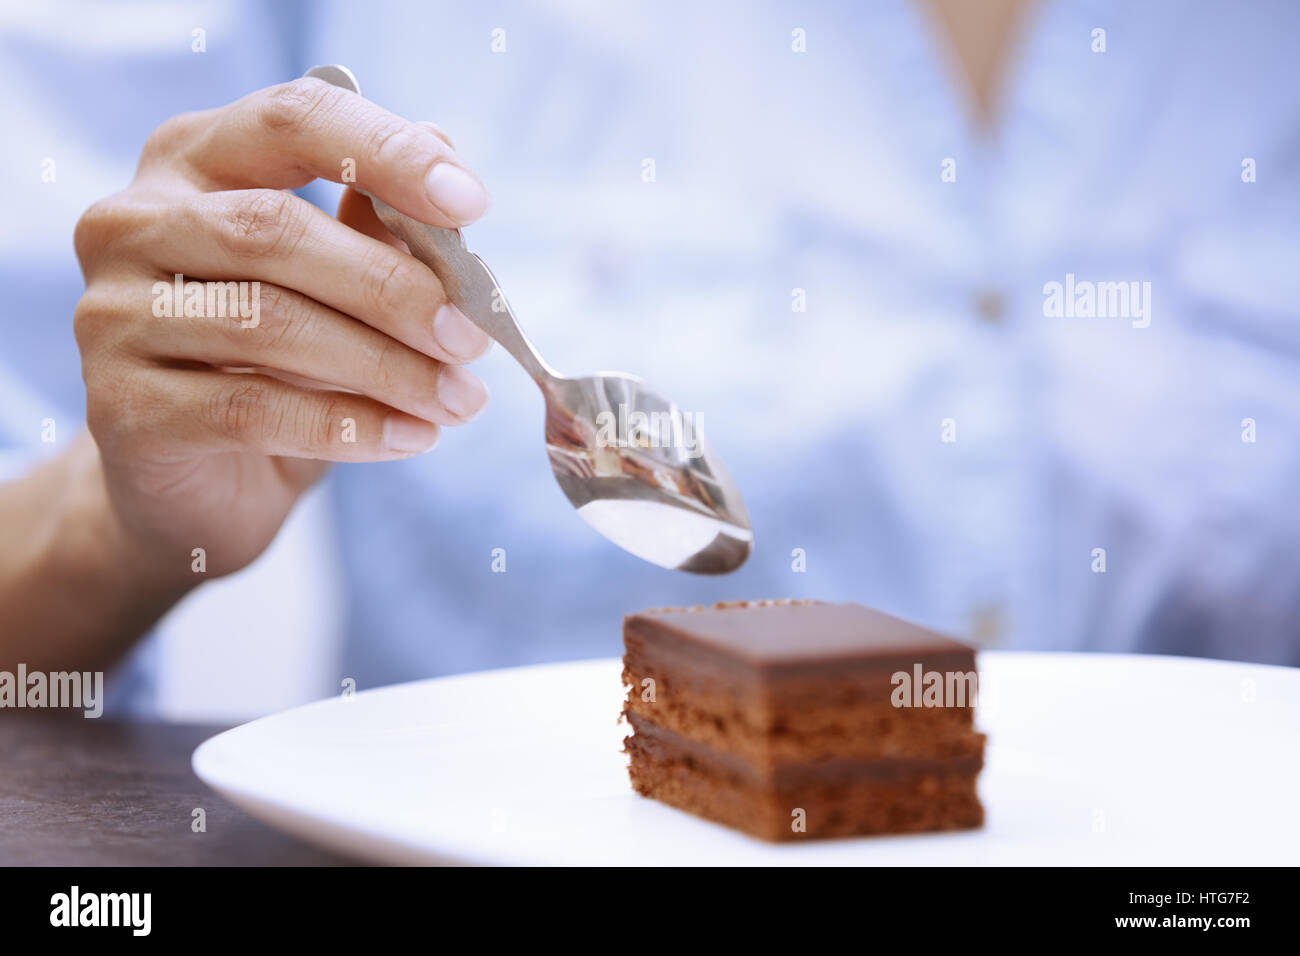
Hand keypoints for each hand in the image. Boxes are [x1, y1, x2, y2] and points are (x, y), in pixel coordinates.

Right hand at [72, 77, 492, 580]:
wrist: (199, 482)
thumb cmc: (279, 365)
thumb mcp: (338, 289)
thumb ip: (378, 229)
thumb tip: (451, 170)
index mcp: (194, 159)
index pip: (291, 121)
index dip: (388, 153)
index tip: (473, 204)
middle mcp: (134, 220)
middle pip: (275, 230)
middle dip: (394, 287)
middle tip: (472, 338)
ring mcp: (114, 313)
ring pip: (268, 324)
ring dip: (386, 367)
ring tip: (458, 400)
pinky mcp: (121, 406)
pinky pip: (252, 409)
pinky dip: (348, 426)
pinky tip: (412, 437)